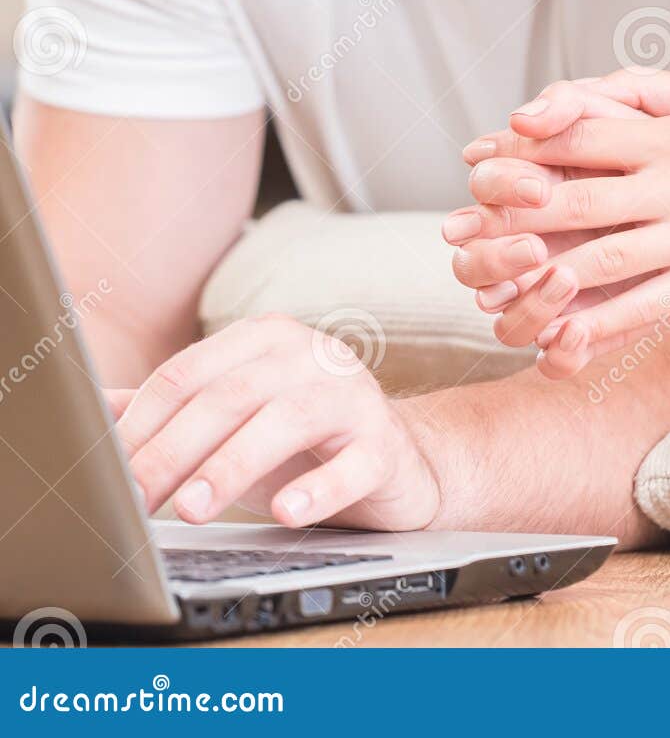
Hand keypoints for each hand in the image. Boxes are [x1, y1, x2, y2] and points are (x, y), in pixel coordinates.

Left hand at [108, 315, 442, 531]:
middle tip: (136, 500)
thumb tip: (92, 413)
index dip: (141, 427)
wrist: (394, 461)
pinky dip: (319, 488)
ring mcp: (354, 395)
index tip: (108, 476)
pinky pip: (355, 463)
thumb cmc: (300, 442)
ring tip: (192, 510)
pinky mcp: (386, 443)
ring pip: (289, 420)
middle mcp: (311, 355)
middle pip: (230, 396)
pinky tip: (286, 512)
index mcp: (265, 339)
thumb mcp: (230, 420)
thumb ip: (168, 411)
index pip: (187, 375)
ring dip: (233, 466)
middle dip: (174, 451)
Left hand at [445, 69, 669, 376]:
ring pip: (599, 261)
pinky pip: (640, 312)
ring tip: (492, 283)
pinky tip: (552, 336)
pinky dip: (592, 327)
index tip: (481, 161)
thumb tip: (563, 97)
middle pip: (577, 198)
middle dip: (513, 214)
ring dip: (539, 274)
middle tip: (464, 228)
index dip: (524, 147)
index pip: (582, 135)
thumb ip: (640, 89)